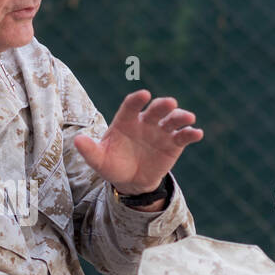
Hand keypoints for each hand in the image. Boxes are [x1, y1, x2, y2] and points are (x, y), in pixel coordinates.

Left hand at [72, 90, 203, 194]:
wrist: (131, 180)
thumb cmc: (113, 164)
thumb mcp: (99, 160)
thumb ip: (89, 150)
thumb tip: (76, 141)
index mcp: (126, 121)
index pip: (131, 106)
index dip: (137, 100)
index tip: (143, 95)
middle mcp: (145, 122)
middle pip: (155, 109)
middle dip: (162, 105)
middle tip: (170, 103)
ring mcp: (161, 131)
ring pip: (173, 119)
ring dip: (181, 116)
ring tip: (188, 118)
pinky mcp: (174, 143)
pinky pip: (184, 136)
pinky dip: (191, 133)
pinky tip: (197, 133)